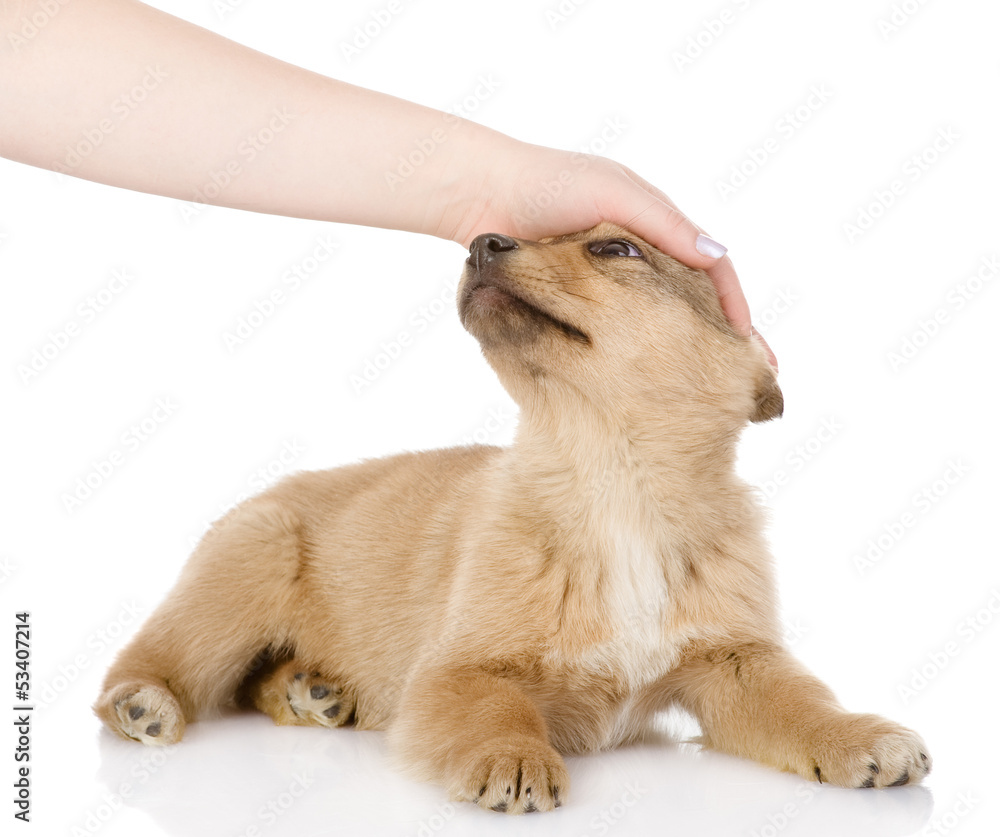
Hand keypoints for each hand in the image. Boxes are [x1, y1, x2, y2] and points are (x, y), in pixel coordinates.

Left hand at [444, 138, 776, 367]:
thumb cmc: (548, 186)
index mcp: (654, 223)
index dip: (735, 307)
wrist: (480, 195)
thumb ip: (663, 225)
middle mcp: (637, 252)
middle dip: (723, 337)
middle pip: (692, 300)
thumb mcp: (614, 195)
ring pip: (659, 317)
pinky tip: (652, 377)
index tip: (753, 349)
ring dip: (688, 348)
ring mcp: (606, 276)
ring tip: (711, 387)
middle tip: (751, 379)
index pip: (711, 269)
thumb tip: (716, 255)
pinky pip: (616, 328)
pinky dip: (640, 349)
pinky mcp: (573, 296)